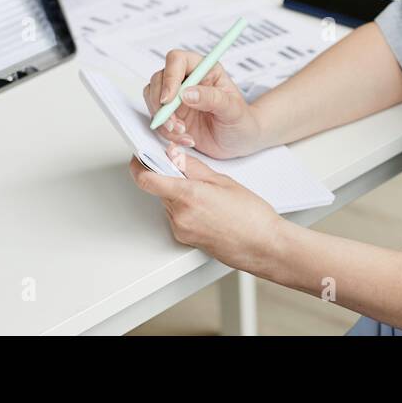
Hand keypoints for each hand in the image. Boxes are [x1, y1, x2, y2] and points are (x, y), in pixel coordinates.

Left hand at [129, 148, 284, 276]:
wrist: (262, 245)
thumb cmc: (250, 216)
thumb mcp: (223, 181)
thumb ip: (194, 167)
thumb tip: (176, 157)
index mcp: (188, 196)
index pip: (147, 179)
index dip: (139, 165)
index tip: (141, 157)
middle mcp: (179, 215)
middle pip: (159, 189)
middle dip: (169, 177)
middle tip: (188, 171)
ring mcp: (180, 229)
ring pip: (168, 203)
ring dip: (179, 194)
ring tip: (208, 195)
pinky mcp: (184, 239)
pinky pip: (177, 217)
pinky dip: (186, 208)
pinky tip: (209, 209)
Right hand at [144, 49, 259, 158]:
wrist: (240, 141)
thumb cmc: (241, 121)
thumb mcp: (233, 110)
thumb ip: (212, 98)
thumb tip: (187, 93)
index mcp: (206, 69)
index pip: (178, 60)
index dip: (170, 76)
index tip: (169, 99)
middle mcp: (188, 80)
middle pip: (159, 79)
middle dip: (161, 104)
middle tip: (173, 124)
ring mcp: (177, 97)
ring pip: (153, 98)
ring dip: (162, 119)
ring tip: (182, 133)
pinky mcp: (171, 114)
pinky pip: (157, 118)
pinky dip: (165, 131)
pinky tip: (184, 139)